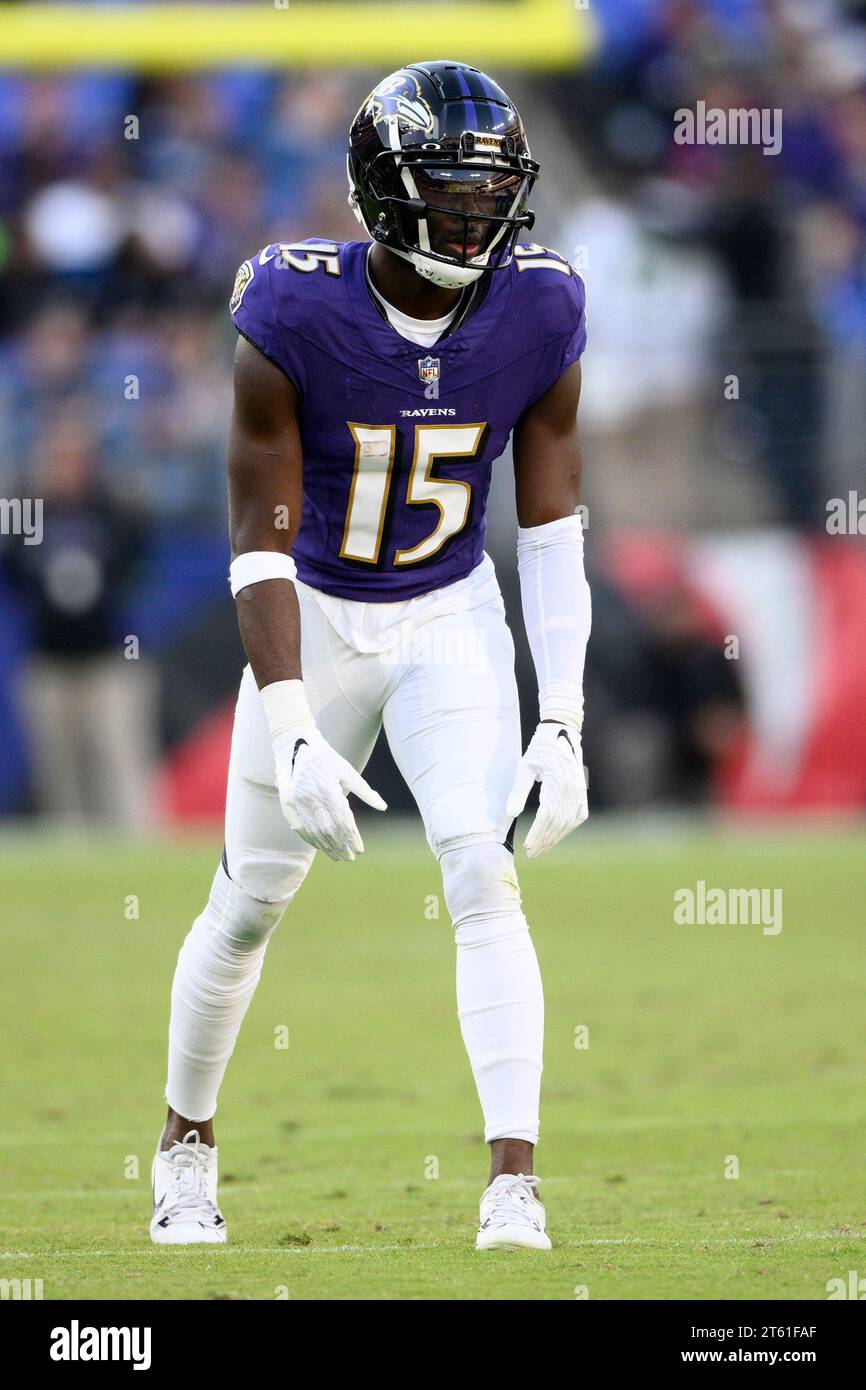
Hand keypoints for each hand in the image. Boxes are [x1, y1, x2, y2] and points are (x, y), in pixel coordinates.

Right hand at [272, 726, 386, 860]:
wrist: (295, 743)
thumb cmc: (326, 757)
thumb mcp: (347, 771)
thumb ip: (365, 791)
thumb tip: (383, 807)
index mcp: (328, 790)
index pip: (343, 821)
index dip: (352, 838)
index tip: (360, 850)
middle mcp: (311, 798)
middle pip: (329, 830)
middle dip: (341, 846)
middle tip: (350, 857)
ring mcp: (297, 802)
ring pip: (313, 831)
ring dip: (326, 847)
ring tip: (338, 856)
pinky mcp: (287, 803)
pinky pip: (299, 827)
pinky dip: (310, 839)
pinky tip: (320, 846)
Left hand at [506, 722, 587, 857]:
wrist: (562, 734)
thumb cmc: (540, 750)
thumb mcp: (525, 767)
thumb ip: (519, 790)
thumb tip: (512, 814)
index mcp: (556, 781)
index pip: (547, 815)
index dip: (537, 832)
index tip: (527, 844)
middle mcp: (571, 788)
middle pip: (558, 822)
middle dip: (544, 840)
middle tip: (531, 852)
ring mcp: (579, 792)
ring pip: (568, 822)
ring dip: (555, 838)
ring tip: (541, 849)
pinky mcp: (582, 794)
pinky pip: (577, 817)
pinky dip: (567, 829)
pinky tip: (556, 837)